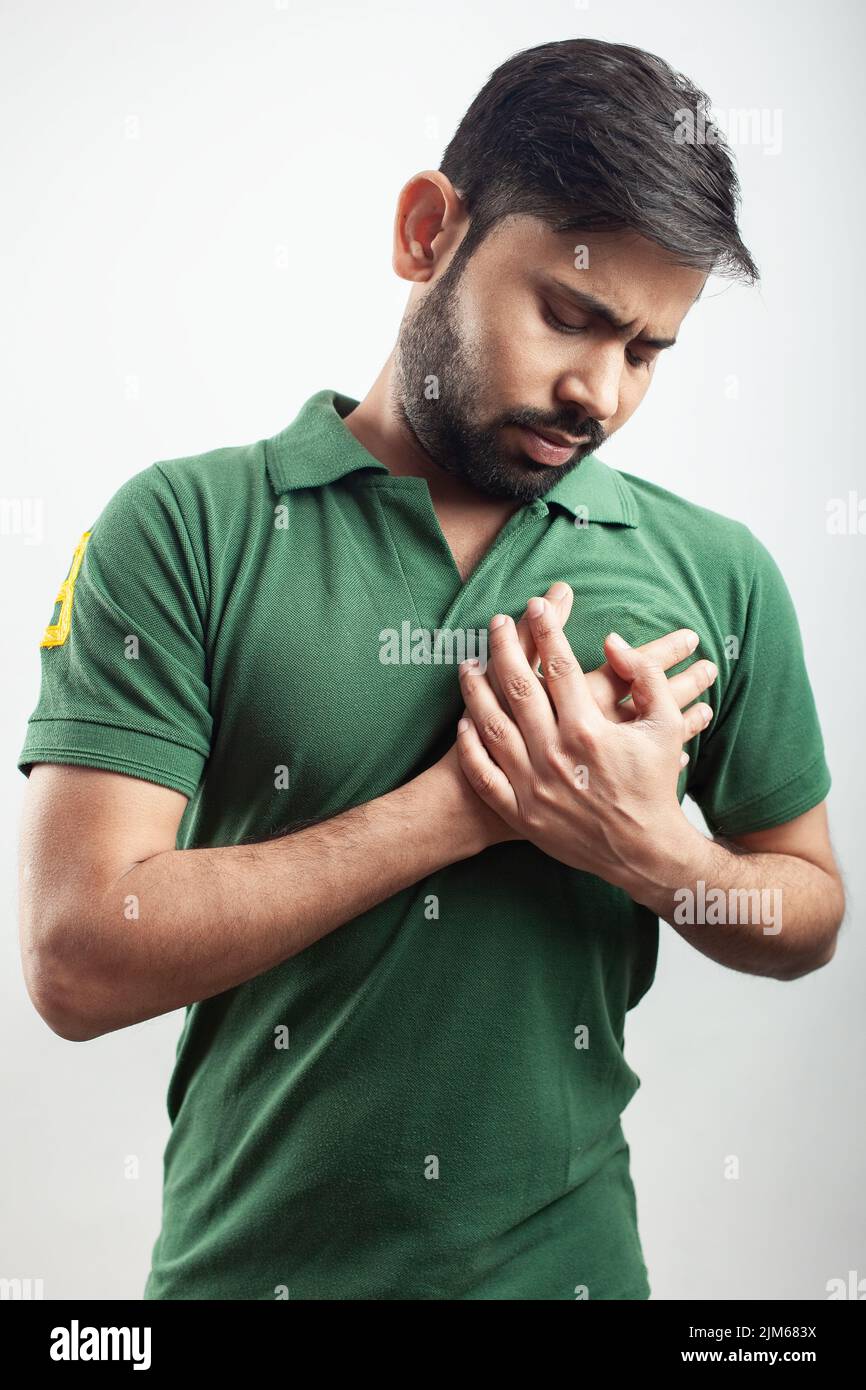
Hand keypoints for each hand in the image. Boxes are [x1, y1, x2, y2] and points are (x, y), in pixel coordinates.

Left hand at [455, 595, 705, 893]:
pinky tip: (464, 721)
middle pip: (518, 688)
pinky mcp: (521, 813)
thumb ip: (645, 677)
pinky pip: (484, 774)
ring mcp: (533, 786)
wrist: (643, 853)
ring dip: (475, 690)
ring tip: (468, 662)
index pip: (559, 667)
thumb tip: (613, 641)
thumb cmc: (656, 784)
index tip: (538, 605)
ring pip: (492, 726)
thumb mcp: (665, 725)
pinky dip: (470, 746)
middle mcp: (555, 755)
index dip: (547, 631)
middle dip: (504, 648)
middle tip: (497, 622)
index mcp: (589, 730)